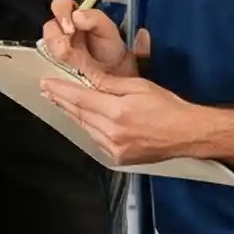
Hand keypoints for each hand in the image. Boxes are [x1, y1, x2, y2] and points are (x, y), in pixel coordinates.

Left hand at [39, 72, 209, 164]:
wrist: (187, 134)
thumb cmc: (168, 107)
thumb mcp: (139, 86)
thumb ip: (109, 83)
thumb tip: (86, 75)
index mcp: (118, 111)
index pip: (80, 98)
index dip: (60, 90)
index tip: (46, 84)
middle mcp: (113, 132)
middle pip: (79, 114)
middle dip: (62, 100)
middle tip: (48, 91)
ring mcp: (114, 148)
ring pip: (85, 128)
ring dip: (73, 114)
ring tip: (61, 102)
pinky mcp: (118, 158)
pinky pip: (95, 140)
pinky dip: (88, 128)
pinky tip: (84, 119)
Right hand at [41, 0, 149, 79]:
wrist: (114, 70)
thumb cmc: (109, 47)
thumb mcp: (108, 30)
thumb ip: (94, 19)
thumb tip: (77, 16)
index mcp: (74, 15)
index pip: (60, 6)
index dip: (62, 15)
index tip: (70, 29)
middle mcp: (62, 29)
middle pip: (49, 26)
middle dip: (56, 37)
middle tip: (68, 47)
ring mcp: (57, 46)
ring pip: (46, 44)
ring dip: (57, 51)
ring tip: (71, 59)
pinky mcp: (55, 62)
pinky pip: (49, 60)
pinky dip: (56, 63)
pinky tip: (68, 66)